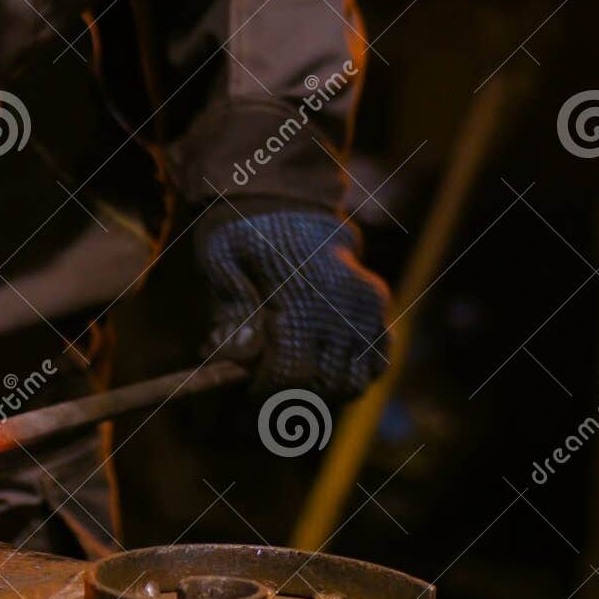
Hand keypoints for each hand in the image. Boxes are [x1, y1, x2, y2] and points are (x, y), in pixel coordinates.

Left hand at [197, 209, 388, 402]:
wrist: (286, 200)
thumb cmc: (244, 233)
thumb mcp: (222, 260)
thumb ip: (231, 308)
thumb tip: (240, 356)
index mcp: (302, 294)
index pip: (292, 372)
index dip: (266, 391)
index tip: (246, 390)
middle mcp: (342, 304)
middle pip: (325, 384)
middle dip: (291, 398)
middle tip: (265, 392)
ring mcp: (365, 307)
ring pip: (355, 380)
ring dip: (323, 393)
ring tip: (292, 385)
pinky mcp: (376, 306)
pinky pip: (376, 360)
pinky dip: (353, 376)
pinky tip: (323, 372)